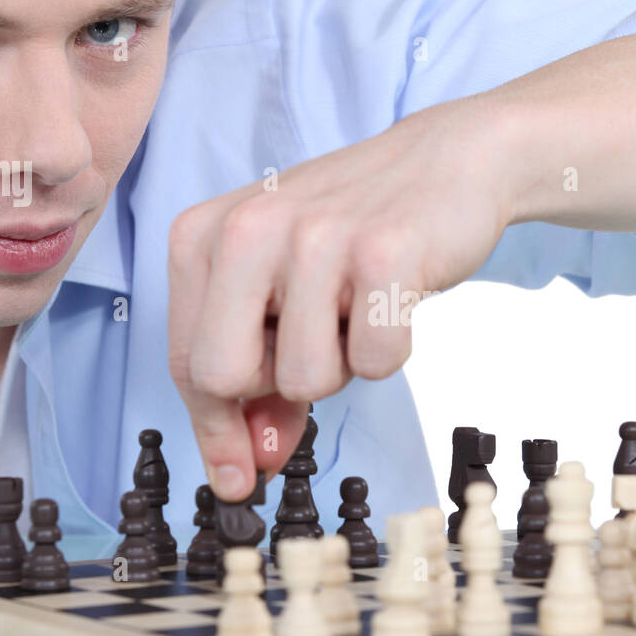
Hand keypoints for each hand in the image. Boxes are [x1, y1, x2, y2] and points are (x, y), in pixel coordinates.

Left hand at [167, 95, 521, 499]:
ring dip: (343, 364)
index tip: (237, 473)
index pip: (186, 364)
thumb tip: (245, 470)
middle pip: (222, 378)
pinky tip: (395, 297)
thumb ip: (258, 383)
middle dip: (274, 392)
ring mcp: (313, 238)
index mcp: (203, 235)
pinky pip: (374, 363)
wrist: (449, 162)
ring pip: (305, 378)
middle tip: (319, 347)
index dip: (214, 428)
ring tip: (359, 306)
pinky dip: (392, 349)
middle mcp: (246, 229)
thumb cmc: (357, 235)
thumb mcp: (285, 296)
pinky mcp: (381, 252)